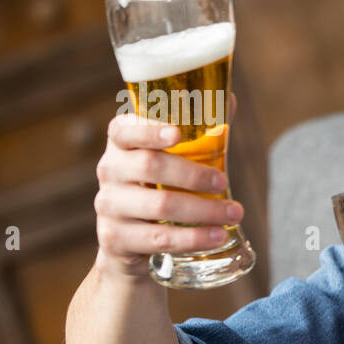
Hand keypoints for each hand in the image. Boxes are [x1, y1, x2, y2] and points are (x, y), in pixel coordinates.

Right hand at [92, 95, 241, 280]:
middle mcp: (109, 170)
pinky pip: (157, 238)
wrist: (129, 244)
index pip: (125, 129)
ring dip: (203, 210)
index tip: (178, 134)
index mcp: (121, 144)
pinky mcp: (114, 238)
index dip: (149, 129)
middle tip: (225, 182)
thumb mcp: (175, 160)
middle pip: (150, 166)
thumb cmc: (159, 188)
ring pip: (159, 204)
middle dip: (194, 175)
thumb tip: (231, 99)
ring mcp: (108, 205)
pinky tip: (217, 237)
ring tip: (235, 214)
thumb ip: (200, 133)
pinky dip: (192, 238)